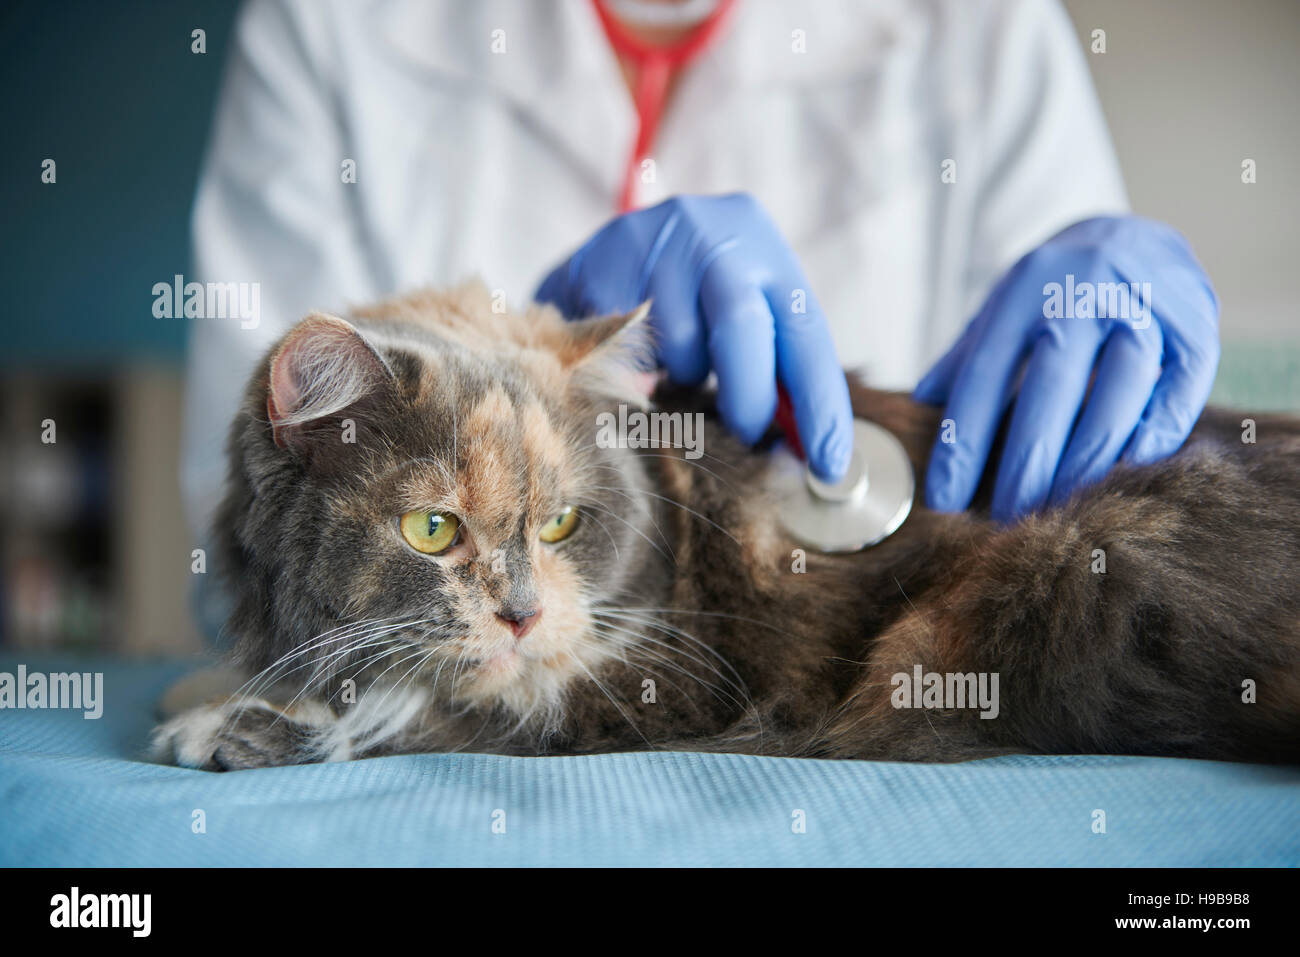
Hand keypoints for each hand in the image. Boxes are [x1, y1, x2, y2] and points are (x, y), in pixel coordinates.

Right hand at [537, 193, 853, 480]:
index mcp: (763, 246)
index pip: (804, 329)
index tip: (828, 462)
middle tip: (746, 435)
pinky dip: (636, 369)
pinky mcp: (600, 261)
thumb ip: (771, 367)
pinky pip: (624, 346)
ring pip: (677, 341)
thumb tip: (800, 445)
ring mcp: (653, 240)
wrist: (607, 259)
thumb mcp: (740, 316)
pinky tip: (630, 357)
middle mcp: (712, 232)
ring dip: (682, 376)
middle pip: (741, 323)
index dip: (819, 402)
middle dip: (748, 395)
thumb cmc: (688, 303)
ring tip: (670, 369)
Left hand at [915, 215, 1219, 521]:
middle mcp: (1084, 290)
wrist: (1133, 237)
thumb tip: (919, 408)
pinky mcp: (1195, 327)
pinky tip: (1122, 476)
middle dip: (1027, 464)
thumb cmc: (1052, 292)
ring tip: (1061, 510)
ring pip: (1116, 395)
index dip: (964, 443)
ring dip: (1086, 462)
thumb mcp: (1001, 309)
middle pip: (1053, 390)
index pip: (985, 376)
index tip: (946, 498)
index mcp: (1024, 289)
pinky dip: (1149, 440)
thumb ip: (964, 359)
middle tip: (1007, 520)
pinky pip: (1174, 394)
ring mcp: (1144, 306)